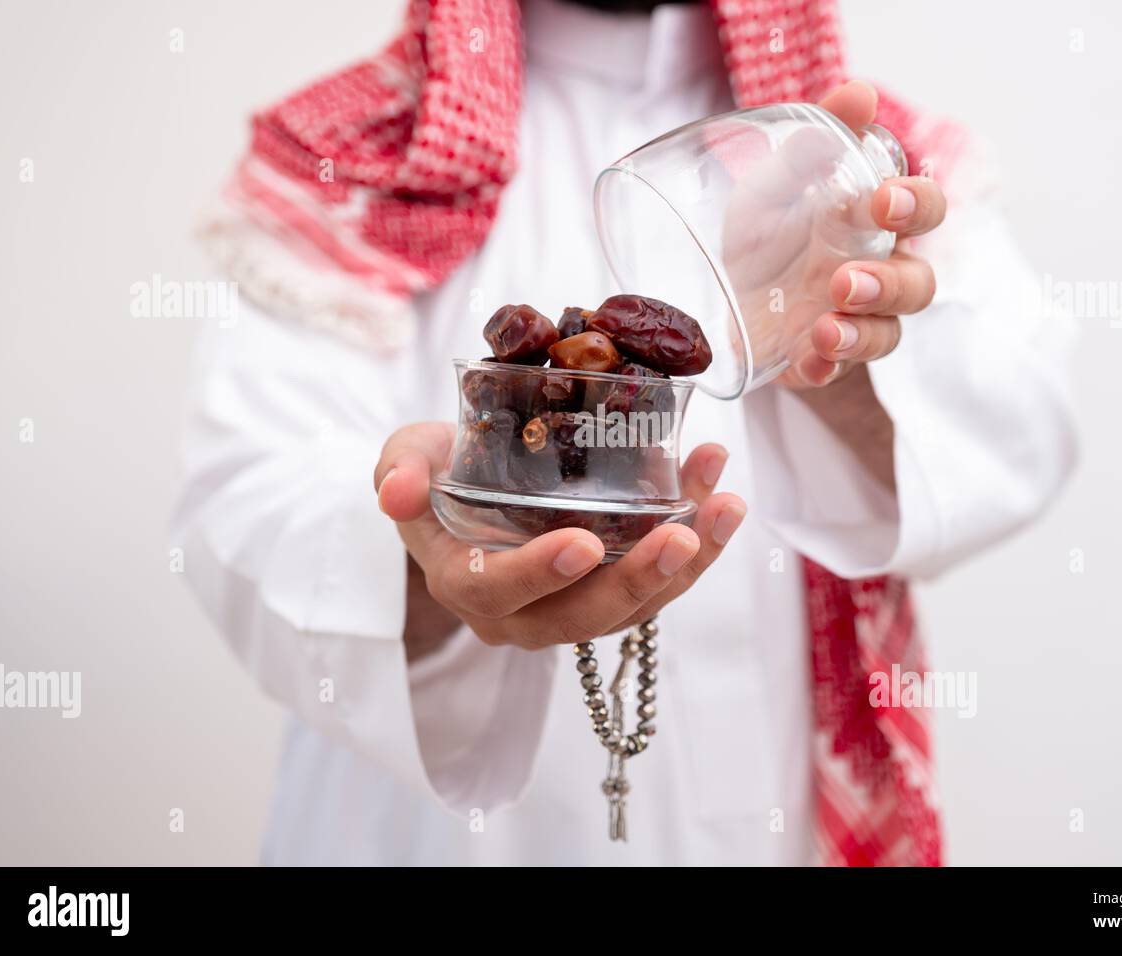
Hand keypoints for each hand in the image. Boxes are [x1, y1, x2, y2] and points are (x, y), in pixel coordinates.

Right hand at [373, 423, 746, 649]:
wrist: (476, 485)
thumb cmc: (441, 472)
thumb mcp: (408, 457)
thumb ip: (398, 470)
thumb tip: (397, 492)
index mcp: (466, 581)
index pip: (496, 591)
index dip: (538, 574)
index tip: (583, 542)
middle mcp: (521, 613)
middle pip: (581, 616)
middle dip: (636, 579)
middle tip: (681, 534)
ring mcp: (573, 606)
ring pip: (634, 606)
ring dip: (687, 561)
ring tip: (723, 505)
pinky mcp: (615, 589)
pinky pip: (660, 583)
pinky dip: (700, 543)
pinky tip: (723, 497)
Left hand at [787, 81, 946, 386]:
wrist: (715, 285)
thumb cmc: (764, 228)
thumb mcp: (775, 181)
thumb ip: (816, 143)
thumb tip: (860, 93)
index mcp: (877, 225)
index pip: (924, 212)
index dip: (916, 207)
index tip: (883, 202)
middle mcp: (877, 275)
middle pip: (917, 286)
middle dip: (888, 284)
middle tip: (844, 280)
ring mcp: (852, 323)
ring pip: (886, 336)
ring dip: (860, 333)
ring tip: (824, 327)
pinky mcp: (817, 360)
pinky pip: (833, 373)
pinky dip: (823, 369)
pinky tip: (807, 364)